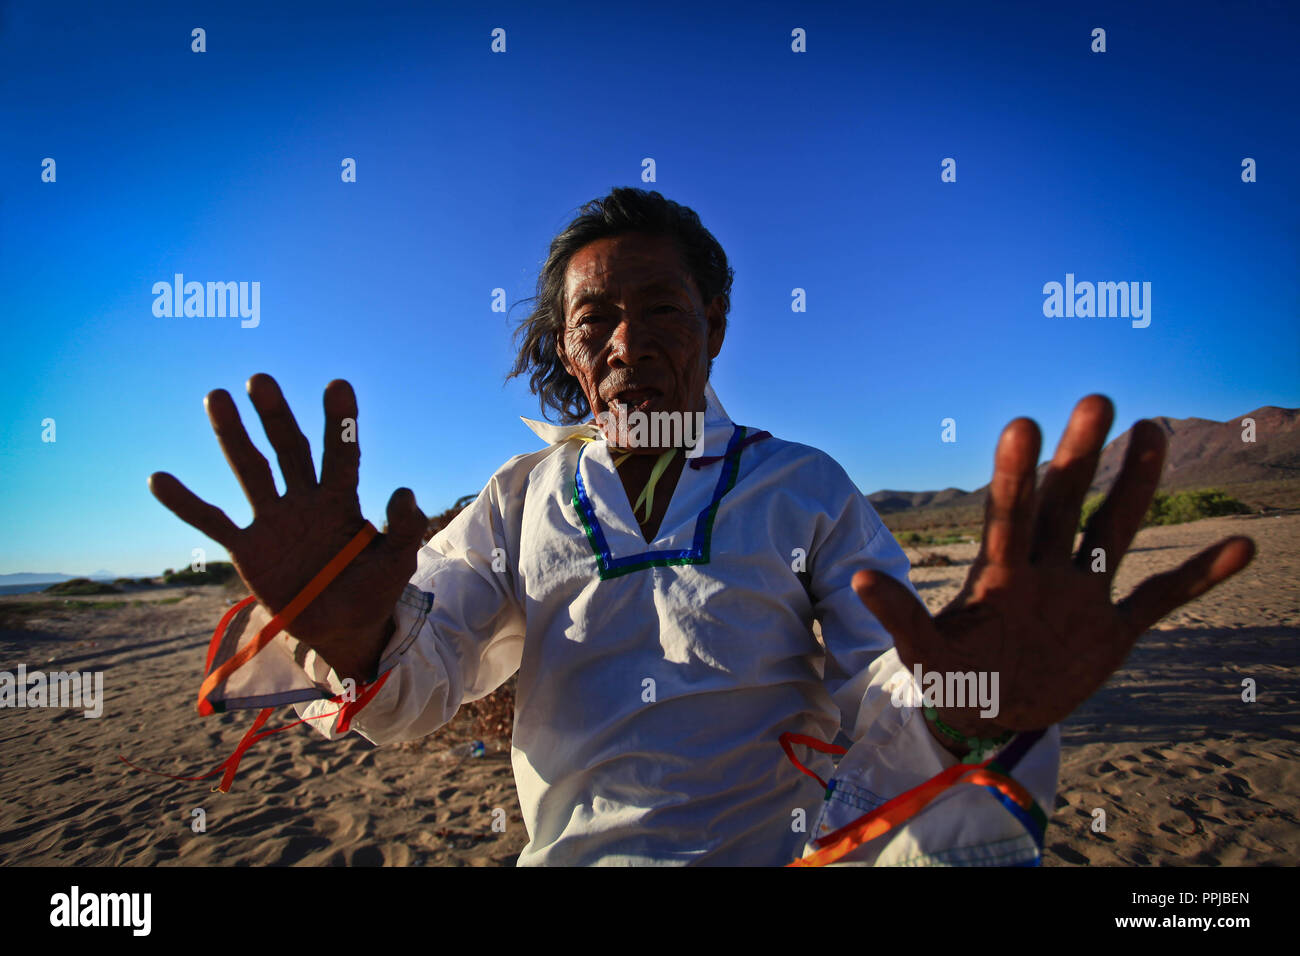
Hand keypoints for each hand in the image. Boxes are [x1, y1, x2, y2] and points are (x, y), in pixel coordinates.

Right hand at [149, 374, 427, 681]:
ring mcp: (274, 520)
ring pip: (251, 471)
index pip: (342, 455)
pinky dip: (186, 503)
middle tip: (260, 380)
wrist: (342, 627)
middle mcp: (305, 500)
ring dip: (233, 437)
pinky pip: (213, 522)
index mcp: (342, 500)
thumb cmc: (372, 588)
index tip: (337, 385)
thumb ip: (405, 529)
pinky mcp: (248, 548)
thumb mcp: (398, 562)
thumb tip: (403, 491)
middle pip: (290, 450)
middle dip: (276, 417)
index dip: (341, 424)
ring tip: (217, 397)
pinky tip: (159, 478)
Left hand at [852, 395, 1254, 739]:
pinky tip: (1241, 545)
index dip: (1015, 474)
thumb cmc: (953, 677)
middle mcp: (1044, 570)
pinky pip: (1163, 598)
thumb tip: (857, 580)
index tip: (1023, 426)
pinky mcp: (1114, 629)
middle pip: (1065, 504)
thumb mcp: (925, 656)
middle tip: (1096, 398)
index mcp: (999, 573)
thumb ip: (901, 619)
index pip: (1008, 513)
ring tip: (1155, 430)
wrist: (993, 713)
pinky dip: (1199, 576)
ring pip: (1114, 530)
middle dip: (1079, 455)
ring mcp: (1082, 595)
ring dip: (1135, 485)